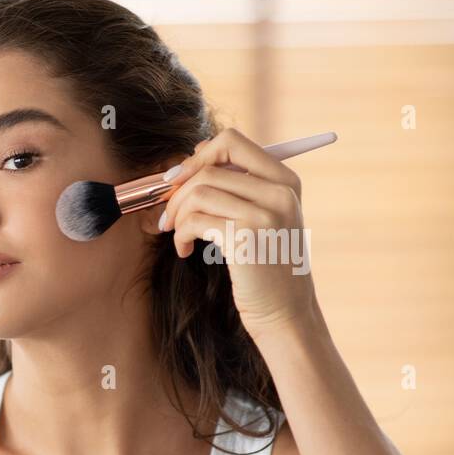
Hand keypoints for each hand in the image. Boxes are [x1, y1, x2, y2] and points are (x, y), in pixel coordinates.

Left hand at [158, 127, 318, 339]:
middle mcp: (280, 191)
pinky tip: (186, 250)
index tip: (179, 180)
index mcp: (285, 179)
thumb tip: (193, 155)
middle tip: (168, 216)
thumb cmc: (264, 267)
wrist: (284, 312)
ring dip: (177, 215)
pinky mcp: (247, 237)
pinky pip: (195, 220)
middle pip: (209, 166)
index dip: (197, 157)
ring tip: (179, 236)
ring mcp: (266, 213)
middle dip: (177, 190)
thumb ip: (239, 188)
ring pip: (198, 192)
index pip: (233, 141)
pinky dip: (181, 235)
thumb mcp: (262, 219)